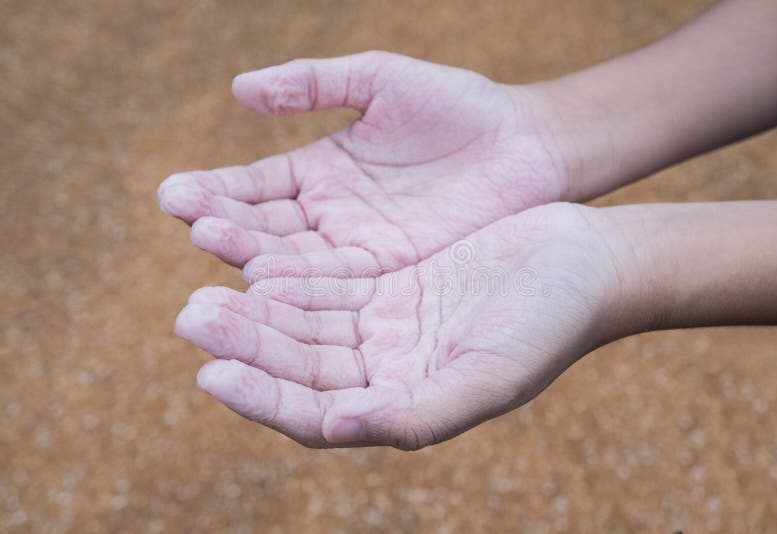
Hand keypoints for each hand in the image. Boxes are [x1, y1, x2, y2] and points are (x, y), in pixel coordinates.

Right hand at [158, 51, 570, 274]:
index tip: (174, 193)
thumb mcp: (381, 80)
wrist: (527, 146)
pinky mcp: (392, 277)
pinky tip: (269, 285)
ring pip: (294, 262)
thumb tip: (238, 89)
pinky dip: (303, 287)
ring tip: (214, 254)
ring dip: (253, 260)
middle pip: (263, 229)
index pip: (253, 187)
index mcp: (318, 172)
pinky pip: (339, 285)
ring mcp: (358, 252)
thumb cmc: (459, 106)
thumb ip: (313, 84)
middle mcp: (328, 219)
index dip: (215, 191)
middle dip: (225, 227)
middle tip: (190, 225)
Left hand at [174, 203, 639, 448]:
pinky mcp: (394, 285)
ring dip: (256, 309)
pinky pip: (331, 282)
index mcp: (405, 406)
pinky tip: (257, 262)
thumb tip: (333, 428)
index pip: (316, 415)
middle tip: (191, 315)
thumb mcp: (489, 376)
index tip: (212, 375)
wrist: (587, 264)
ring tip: (203, 288)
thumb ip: (415, 414)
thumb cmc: (551, 325)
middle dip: (246, 344)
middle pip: (299, 365)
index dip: (263, 400)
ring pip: (306, 322)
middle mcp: (388, 372)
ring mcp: (389, 327)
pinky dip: (293, 276)